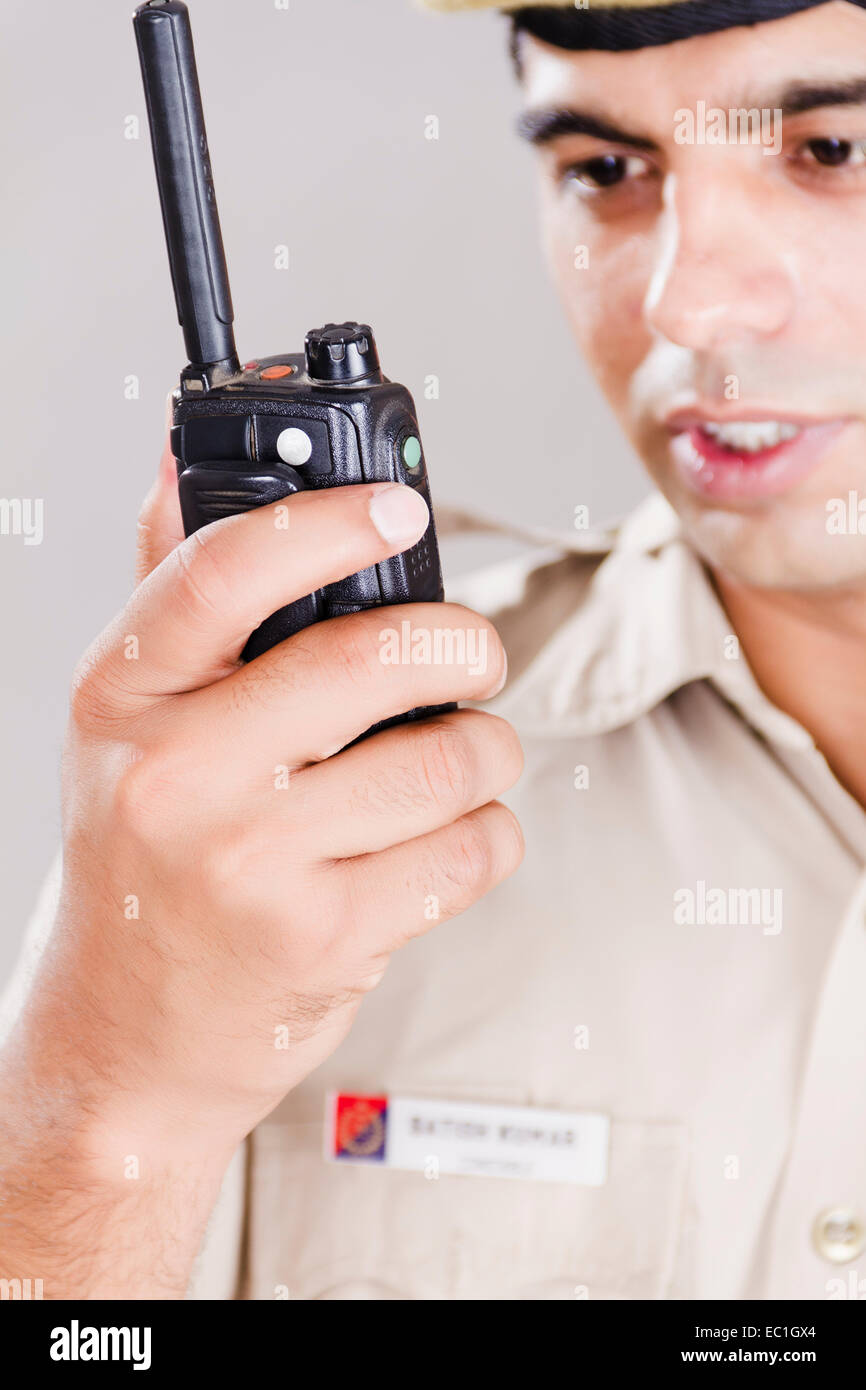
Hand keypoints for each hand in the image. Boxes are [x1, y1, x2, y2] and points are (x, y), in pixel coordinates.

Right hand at [10, 428, 523, 1172]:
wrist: (127, 1038)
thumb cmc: (145, 861)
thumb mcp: (131, 727)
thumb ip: (172, 597)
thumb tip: (182, 459)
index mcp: (124, 698)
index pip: (226, 571)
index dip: (330, 521)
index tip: (401, 510)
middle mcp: (177, 775)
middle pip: (372, 657)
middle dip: (463, 645)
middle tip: (473, 657)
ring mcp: (251, 863)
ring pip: (445, 757)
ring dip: (489, 749)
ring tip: (465, 759)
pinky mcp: (326, 937)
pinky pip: (469, 850)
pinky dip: (490, 833)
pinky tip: (453, 836)